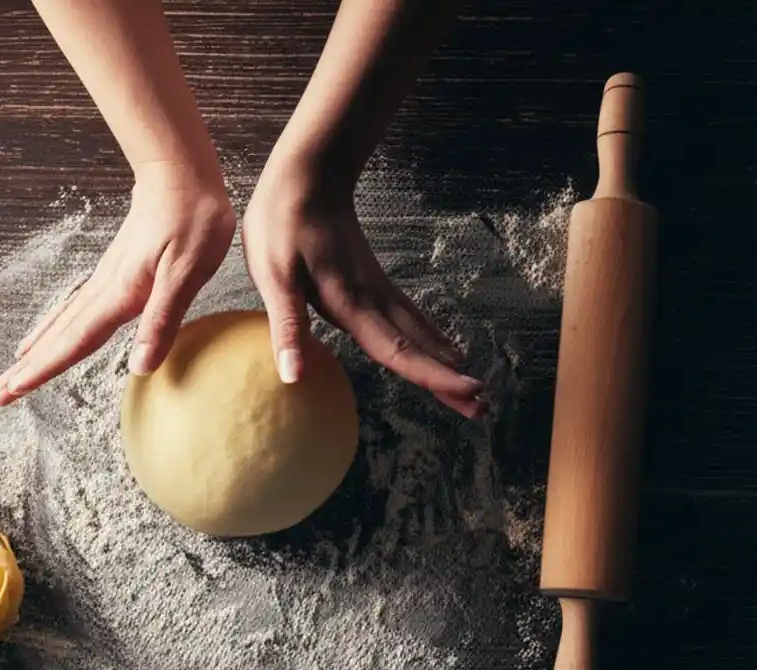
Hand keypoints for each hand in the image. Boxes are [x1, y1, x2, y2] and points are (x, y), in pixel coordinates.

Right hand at [0, 163, 234, 405]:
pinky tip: (48, 330)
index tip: (14, 391)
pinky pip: (74, 306)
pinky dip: (54, 325)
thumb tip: (139, 366)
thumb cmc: (193, 218)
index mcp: (120, 293)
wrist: (179, 172)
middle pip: (59, 336)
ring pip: (62, 321)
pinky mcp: (113, 270)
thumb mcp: (188, 271)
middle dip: (28, 368)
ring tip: (12, 371)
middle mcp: (104, 288)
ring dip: (37, 349)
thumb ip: (162, 319)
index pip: (76, 341)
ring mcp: (105, 278)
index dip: (45, 369)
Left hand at [242, 161, 484, 417]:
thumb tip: (292, 378)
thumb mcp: (274, 276)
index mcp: (350, 305)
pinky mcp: (373, 278)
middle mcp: (372, 300)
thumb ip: (288, 327)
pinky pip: (410, 315)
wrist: (309, 173)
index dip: (430, 376)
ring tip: (472, 388)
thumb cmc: (284, 221)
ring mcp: (377, 288)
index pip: (397, 351)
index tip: (467, 395)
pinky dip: (431, 336)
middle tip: (482, 409)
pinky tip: (441, 345)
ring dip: (444, 361)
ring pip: (419, 331)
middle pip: (417, 347)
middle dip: (448, 380)